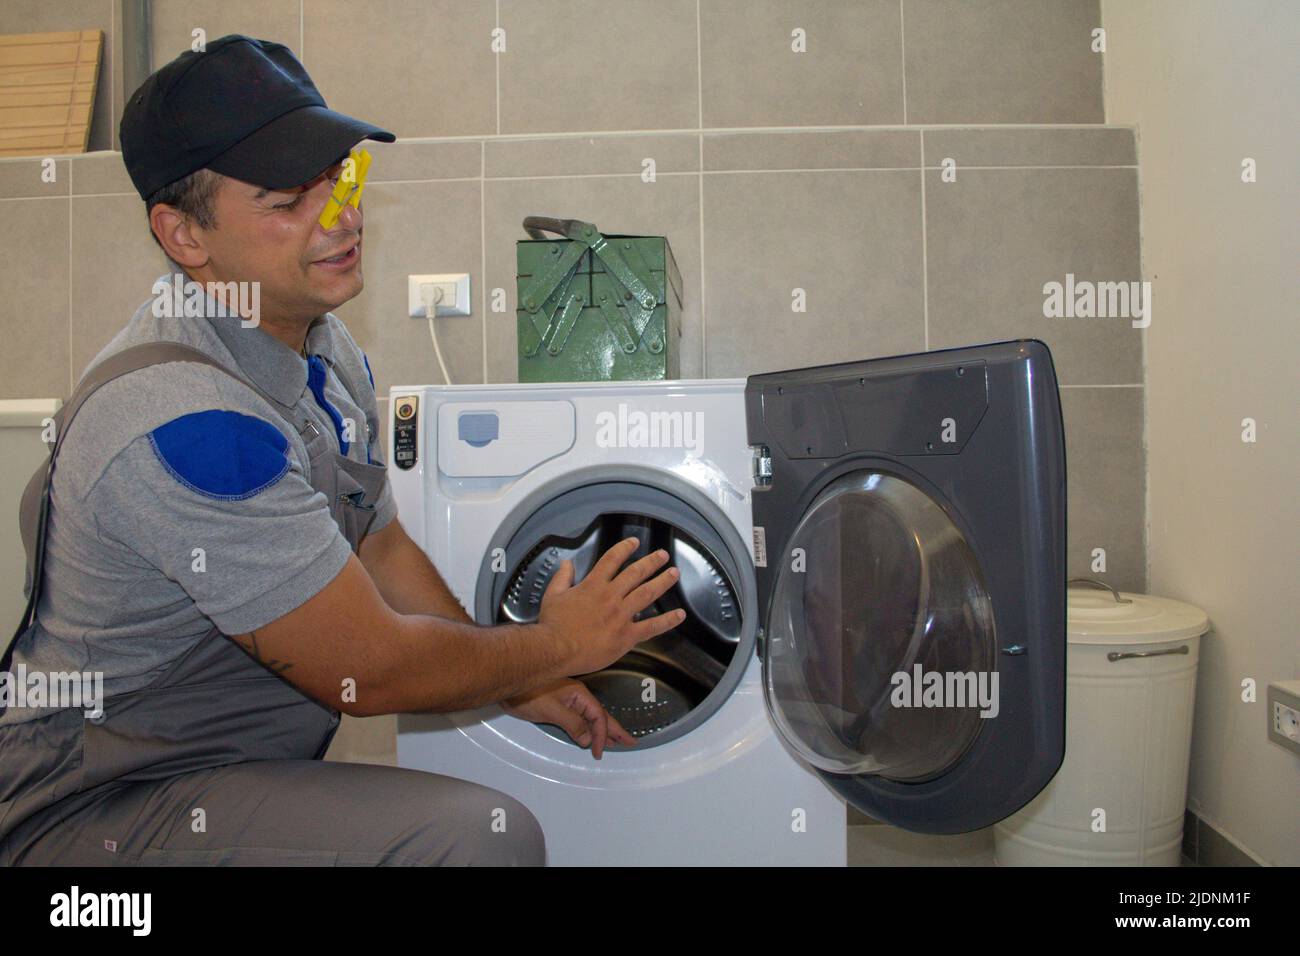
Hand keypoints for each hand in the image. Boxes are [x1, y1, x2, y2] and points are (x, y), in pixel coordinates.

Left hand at [502, 678, 635, 758]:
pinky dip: (588, 726)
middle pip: (600, 715)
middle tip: (630, 741)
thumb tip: (587, 739)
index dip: (602, 735)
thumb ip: (572, 724)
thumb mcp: (551, 710)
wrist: (508, 679)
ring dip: (603, 729)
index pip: (598, 717)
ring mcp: (568, 699)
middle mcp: (576, 696)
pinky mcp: (558, 704)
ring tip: (616, 740)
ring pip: (591, 716)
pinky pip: (580, 716)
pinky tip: (590, 732)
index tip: (600, 751)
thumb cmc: (526, 692)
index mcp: (579, 694)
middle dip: (615, 729)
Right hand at [537, 536, 683, 675]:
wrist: (555, 648)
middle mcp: (610, 596)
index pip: (612, 559)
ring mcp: (620, 615)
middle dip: (652, 562)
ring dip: (663, 582)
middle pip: (636, 573)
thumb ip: (562, 578)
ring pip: (647, 593)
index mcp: (593, 586)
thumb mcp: (553, 595)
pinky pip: (652, 626)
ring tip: (674, 574)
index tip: (634, 543)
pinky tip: (679, 614)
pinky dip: (668, 620)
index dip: (624, 548)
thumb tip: (567, 564)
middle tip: (663, 555)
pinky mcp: (626, 635)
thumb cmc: (552, 625)